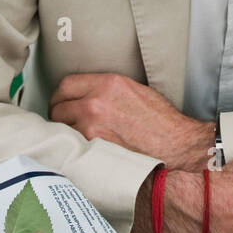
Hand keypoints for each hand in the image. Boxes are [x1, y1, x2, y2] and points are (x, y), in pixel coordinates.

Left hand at [49, 72, 213, 170]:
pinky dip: (75, 147)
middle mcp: (95, 102)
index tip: (62, 101)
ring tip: (79, 137)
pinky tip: (85, 148)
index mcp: (107, 84)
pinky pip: (73, 145)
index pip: (66, 84)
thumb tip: (87, 94)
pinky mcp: (94, 147)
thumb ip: (106, 89)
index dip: (60, 95)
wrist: (174, 144)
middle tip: (66, 121)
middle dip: (60, 115)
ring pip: (62, 129)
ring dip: (67, 133)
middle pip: (57, 107)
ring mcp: (92, 126)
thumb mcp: (133, 89)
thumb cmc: (160, 120)